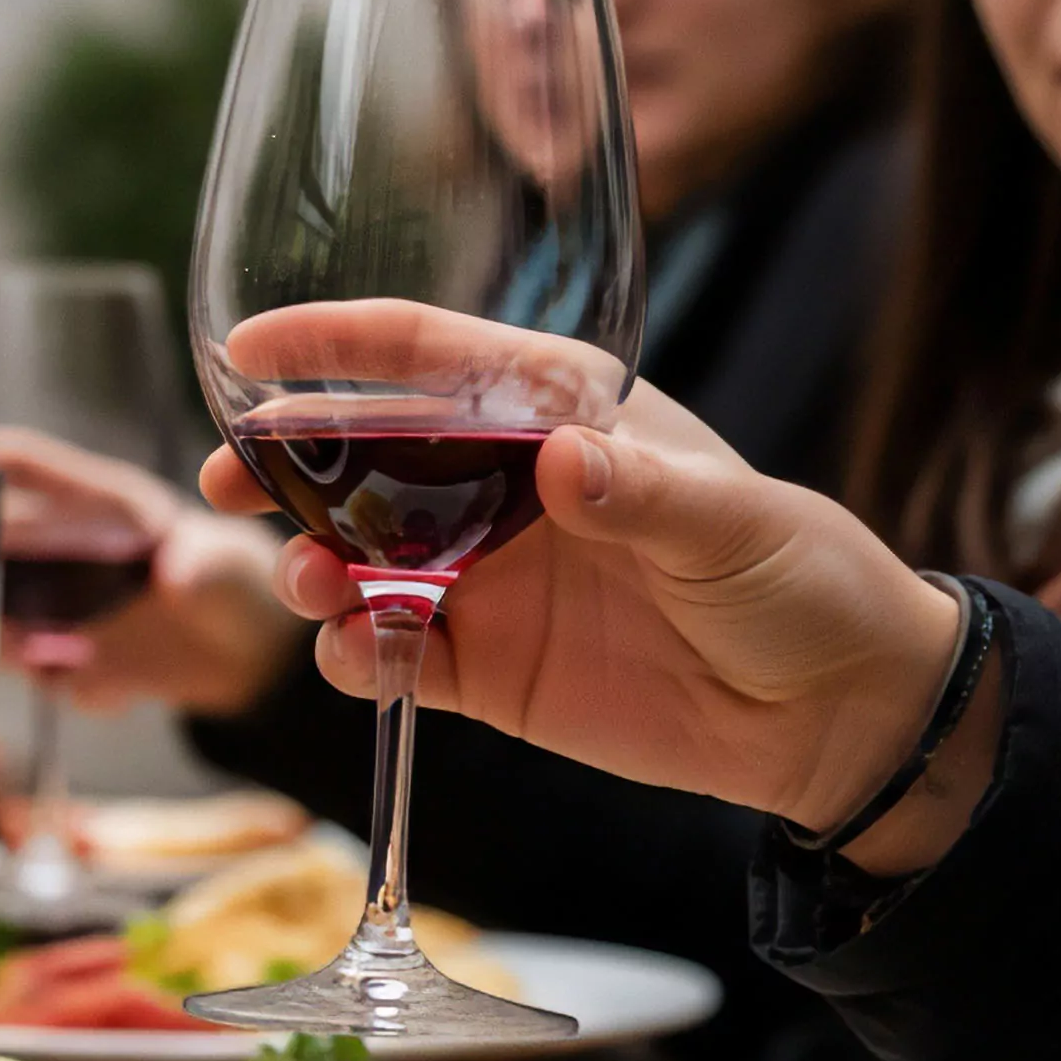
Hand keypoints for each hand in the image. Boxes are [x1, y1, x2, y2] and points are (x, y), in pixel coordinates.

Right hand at [0, 424, 297, 717]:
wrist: (259, 658)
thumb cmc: (245, 585)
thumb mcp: (236, 566)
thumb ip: (209, 564)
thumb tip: (176, 577)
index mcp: (106, 505)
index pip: (30, 466)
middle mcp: (73, 552)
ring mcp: (68, 608)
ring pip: (1, 614)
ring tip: (24, 651)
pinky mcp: (77, 660)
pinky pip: (52, 677)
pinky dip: (76, 688)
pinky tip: (119, 691)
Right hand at [195, 300, 997, 871]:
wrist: (834, 715)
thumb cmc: (799, 579)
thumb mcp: (733, 525)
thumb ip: (642, 496)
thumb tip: (563, 461)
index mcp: (557, 410)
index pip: (426, 354)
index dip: (334, 345)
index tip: (249, 347)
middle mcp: (503, 485)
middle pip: (362, 456)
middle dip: (284, 464)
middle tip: (226, 480)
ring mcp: (485, 579)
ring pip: (359, 560)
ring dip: (313, 567)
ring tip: (311, 588)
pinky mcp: (484, 669)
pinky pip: (388, 658)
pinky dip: (355, 657)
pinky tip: (360, 657)